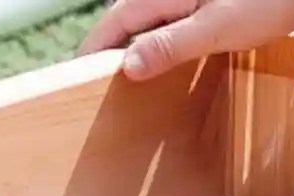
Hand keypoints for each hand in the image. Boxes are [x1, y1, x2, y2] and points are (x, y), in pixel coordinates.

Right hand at [79, 0, 293, 80]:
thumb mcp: (218, 28)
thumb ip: (171, 45)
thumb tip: (127, 66)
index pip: (113, 24)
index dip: (93, 51)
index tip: (75, 77)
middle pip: (128, 22)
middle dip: (114, 52)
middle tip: (101, 89)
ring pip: (151, 23)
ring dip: (140, 49)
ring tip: (133, 82)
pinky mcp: (209, 2)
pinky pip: (174, 23)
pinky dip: (165, 43)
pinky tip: (174, 63)